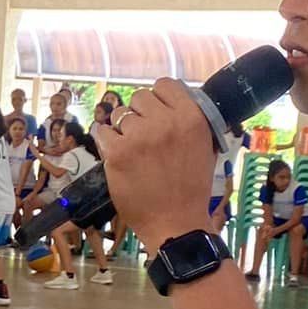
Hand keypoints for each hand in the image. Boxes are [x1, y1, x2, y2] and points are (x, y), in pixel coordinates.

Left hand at [93, 79, 216, 248]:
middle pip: (139, 97)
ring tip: (133, 151)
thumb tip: (170, 102)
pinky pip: (102, 132)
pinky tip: (118, 156)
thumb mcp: (205, 147)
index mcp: (191, 117)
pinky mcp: (117, 153)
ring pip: (119, 114)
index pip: (165, 85)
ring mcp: (139, 137)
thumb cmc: (192, 188)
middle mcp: (165, 122)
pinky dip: (107, 143)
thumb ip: (188, 120)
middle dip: (139, 114)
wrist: (176, 224)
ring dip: (122, 129)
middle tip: (144, 137)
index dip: (159, 98)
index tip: (156, 113)